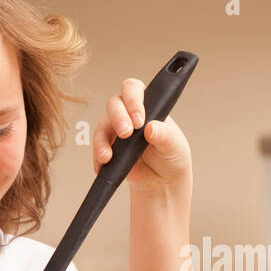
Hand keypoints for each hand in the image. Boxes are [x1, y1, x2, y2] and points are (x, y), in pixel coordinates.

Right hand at [92, 77, 191, 195]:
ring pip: (101, 127)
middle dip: (118, 117)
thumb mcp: (174, 144)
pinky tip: (101, 166)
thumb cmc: (171, 154)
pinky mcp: (107, 148)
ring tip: (107, 156)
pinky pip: (97, 149)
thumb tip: (151, 128)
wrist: (163, 180)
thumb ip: (164, 135)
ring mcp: (115, 130)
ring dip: (102, 140)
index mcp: (146, 104)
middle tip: (126, 133)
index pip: (134, 90)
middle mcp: (127, 113)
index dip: (133, 101)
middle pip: (114, 104)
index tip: (139, 120)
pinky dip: (97, 158)